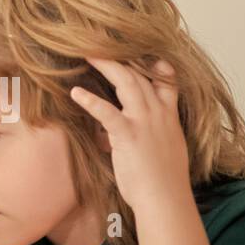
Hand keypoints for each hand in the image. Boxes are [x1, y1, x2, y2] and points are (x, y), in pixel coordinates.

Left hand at [70, 57, 190, 214]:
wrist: (166, 199)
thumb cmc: (163, 182)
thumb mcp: (164, 151)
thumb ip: (149, 136)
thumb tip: (127, 136)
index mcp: (168, 117)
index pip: (166, 82)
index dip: (155, 65)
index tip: (143, 54)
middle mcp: (158, 114)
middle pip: (140, 75)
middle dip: (120, 58)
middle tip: (101, 45)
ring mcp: (144, 122)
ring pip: (126, 83)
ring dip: (106, 66)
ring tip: (87, 54)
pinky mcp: (128, 135)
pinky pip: (107, 112)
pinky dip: (90, 101)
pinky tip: (76, 93)